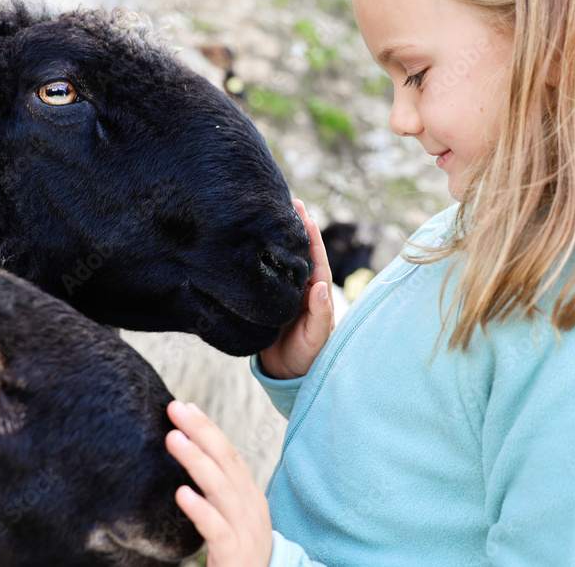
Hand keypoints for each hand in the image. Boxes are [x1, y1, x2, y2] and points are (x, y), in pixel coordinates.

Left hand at [166, 400, 272, 566]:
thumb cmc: (236, 554)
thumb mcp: (230, 516)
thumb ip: (216, 490)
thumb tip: (191, 454)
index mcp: (249, 496)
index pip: (229, 454)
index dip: (208, 428)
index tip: (186, 406)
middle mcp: (251, 508)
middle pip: (227, 462)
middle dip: (201, 431)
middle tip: (175, 408)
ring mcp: (246, 531)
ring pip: (221, 489)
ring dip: (196, 460)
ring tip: (172, 438)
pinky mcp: (235, 556)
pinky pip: (218, 529)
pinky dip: (201, 509)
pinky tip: (182, 493)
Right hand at [258, 199, 334, 378]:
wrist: (285, 375)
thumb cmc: (307, 358)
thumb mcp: (315, 340)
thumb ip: (320, 315)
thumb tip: (320, 286)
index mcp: (316, 294)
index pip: (314, 259)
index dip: (310, 236)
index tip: (303, 213)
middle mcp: (302, 288)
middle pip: (299, 251)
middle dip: (296, 226)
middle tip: (289, 199)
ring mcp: (286, 292)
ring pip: (283, 259)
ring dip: (280, 236)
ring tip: (273, 211)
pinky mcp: (270, 299)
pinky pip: (267, 273)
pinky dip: (264, 255)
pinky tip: (254, 240)